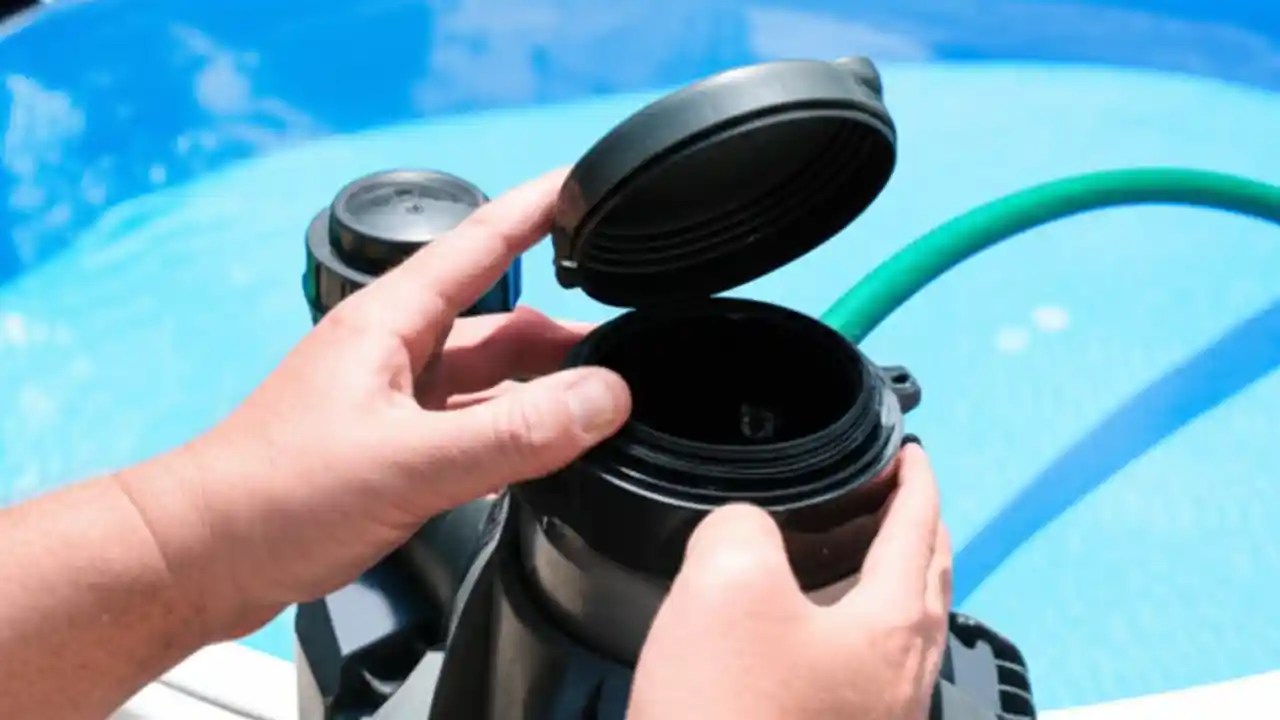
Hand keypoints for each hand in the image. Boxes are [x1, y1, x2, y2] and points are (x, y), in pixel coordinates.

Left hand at [114, 169, 631, 639]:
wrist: (203, 559)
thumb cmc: (277, 496)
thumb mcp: (409, 462)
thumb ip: (514, 433)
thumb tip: (607, 399)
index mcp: (391, 322)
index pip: (483, 244)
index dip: (540, 210)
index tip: (596, 185)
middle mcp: (396, 351)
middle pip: (501, 322)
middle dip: (566, 334)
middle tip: (632, 352)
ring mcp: (394, 400)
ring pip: (489, 380)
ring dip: (542, 391)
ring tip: (603, 409)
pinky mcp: (392, 447)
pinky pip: (472, 427)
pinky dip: (514, 435)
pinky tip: (545, 458)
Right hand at [628, 445, 951, 719]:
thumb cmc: (729, 708)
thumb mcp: (724, 582)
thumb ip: (742, 528)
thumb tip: (745, 535)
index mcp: (893, 625)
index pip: (920, 527)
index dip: (914, 478)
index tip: (908, 448)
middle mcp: (904, 676)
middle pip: (928, 581)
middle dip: (917, 527)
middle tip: (887, 492)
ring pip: (903, 630)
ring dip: (891, 579)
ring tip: (853, 551)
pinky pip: (870, 667)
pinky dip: (858, 625)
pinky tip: (812, 631)